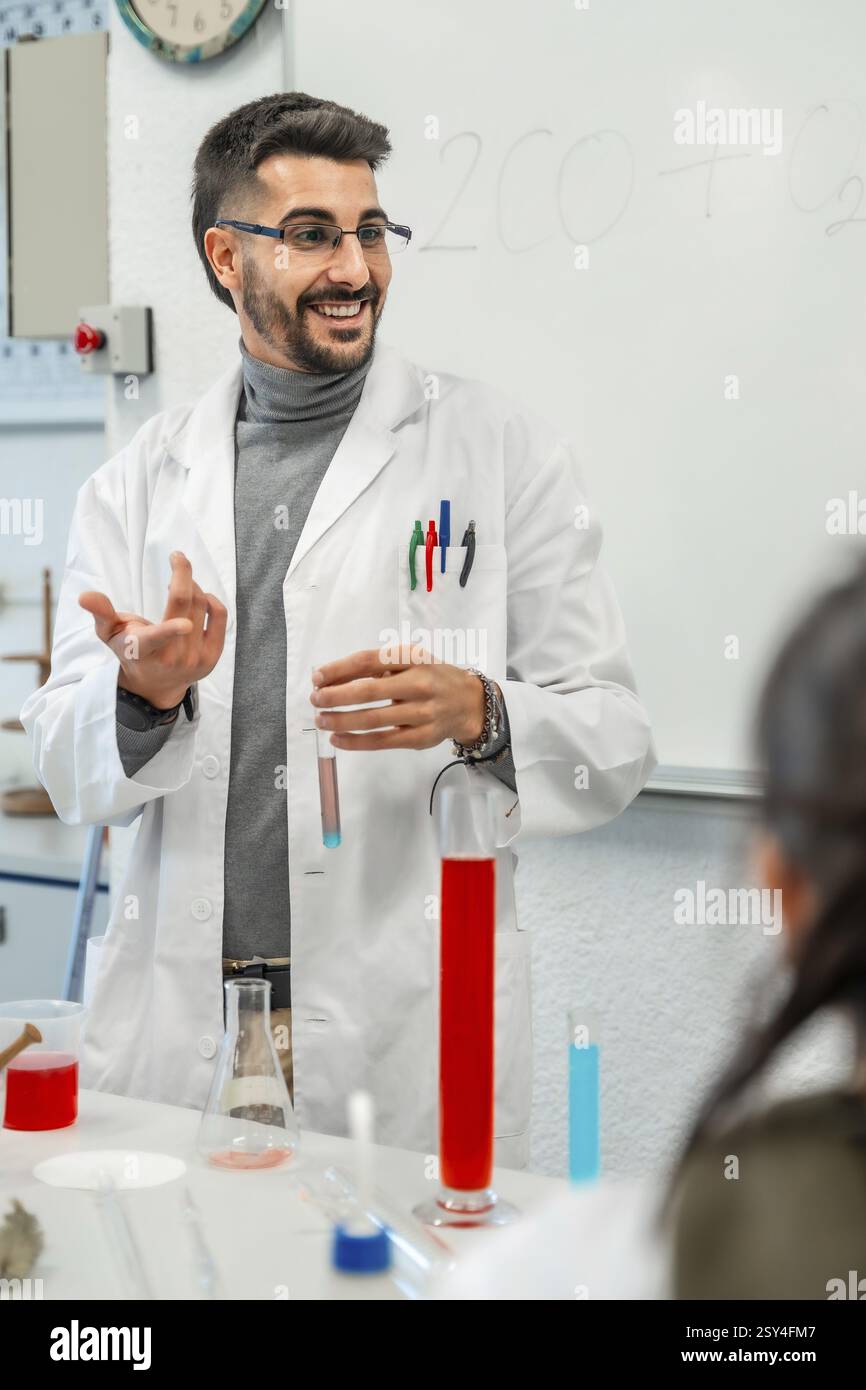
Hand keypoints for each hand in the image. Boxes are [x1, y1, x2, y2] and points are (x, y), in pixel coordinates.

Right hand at [79, 551, 227, 708]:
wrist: (157, 684)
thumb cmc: (130, 650)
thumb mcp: (109, 634)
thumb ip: (100, 612)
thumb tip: (84, 595)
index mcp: (144, 650)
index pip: (157, 638)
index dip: (171, 630)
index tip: (184, 624)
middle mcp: (173, 657)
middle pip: (184, 603)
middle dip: (181, 573)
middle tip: (176, 556)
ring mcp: (196, 658)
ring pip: (202, 604)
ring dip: (192, 585)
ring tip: (181, 584)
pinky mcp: (213, 656)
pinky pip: (220, 615)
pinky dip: (210, 598)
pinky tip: (199, 598)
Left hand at [310, 644, 489, 750]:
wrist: (469, 702)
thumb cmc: (431, 678)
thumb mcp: (410, 661)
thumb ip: (376, 667)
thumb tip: (331, 679)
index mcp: (413, 657)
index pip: (369, 660)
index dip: (339, 669)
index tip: (317, 678)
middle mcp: (420, 683)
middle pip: (369, 690)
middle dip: (336, 696)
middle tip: (315, 700)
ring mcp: (423, 712)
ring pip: (373, 719)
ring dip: (341, 721)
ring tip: (321, 720)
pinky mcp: (422, 737)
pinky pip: (383, 741)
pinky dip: (356, 742)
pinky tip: (338, 739)